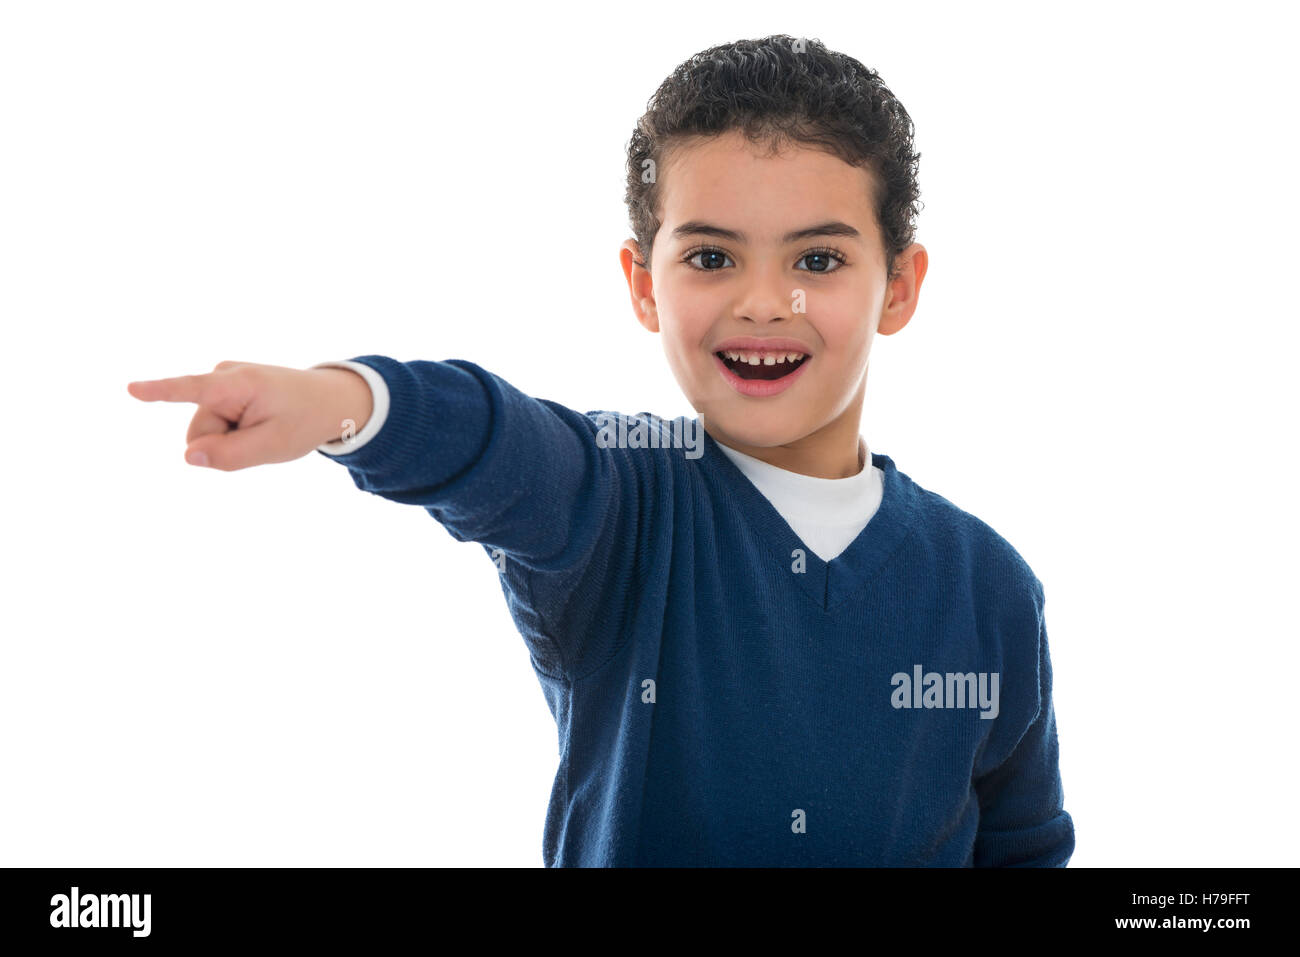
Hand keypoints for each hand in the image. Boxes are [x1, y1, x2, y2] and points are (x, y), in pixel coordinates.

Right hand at [127, 360, 372, 470]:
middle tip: (262, 435)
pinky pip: (216, 421)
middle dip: (223, 444)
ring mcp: (223, 378)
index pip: (191, 390)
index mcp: (238, 384)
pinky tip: (258, 421)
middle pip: (199, 431)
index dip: (158, 392)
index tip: (131, 389)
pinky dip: (234, 430)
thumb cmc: (304, 421)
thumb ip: (230, 455)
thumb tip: (188, 457)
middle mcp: (225, 374)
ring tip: (264, 426)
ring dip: (231, 437)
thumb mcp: (274, 446)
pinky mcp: (224, 386)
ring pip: (207, 430)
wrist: (330, 399)